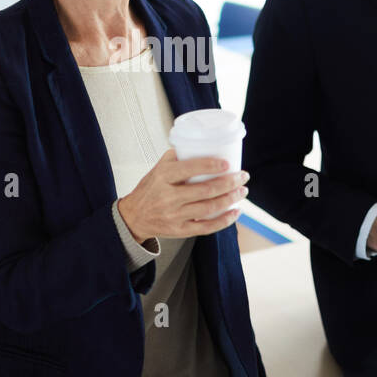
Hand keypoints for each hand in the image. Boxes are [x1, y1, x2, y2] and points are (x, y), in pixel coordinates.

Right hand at [117, 148, 246, 241]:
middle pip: (205, 191)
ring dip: (230, 199)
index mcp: (162, 177)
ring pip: (209, 209)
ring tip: (242, 191)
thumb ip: (177, 157)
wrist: (133, 216)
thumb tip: (202, 145)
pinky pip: (206, 227)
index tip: (227, 163)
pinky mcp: (180, 230)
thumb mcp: (157, 168)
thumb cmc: (149, 189)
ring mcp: (174, 216)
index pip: (188, 169)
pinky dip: (224, 221)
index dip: (210, 165)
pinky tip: (235, 212)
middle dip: (229, 183)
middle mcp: (168, 197)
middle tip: (242, 176)